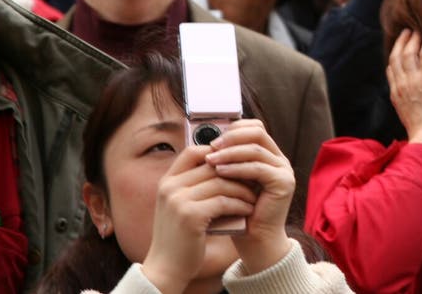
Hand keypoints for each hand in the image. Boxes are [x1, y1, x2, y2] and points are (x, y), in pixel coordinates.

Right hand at [141, 145, 257, 293]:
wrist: (166, 269)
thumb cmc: (180, 237)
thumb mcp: (181, 206)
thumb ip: (194, 186)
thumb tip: (224, 165)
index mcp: (167, 181)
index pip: (193, 152)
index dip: (217, 154)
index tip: (238, 164)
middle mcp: (170, 187)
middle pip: (212, 166)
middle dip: (236, 171)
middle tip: (255, 178)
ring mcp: (178, 200)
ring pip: (221, 183)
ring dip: (242, 189)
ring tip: (254, 196)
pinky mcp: (190, 216)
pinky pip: (224, 201)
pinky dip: (240, 204)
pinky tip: (249, 209)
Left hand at [206, 120, 294, 274]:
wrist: (254, 241)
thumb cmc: (238, 212)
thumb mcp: (231, 181)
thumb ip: (227, 161)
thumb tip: (205, 142)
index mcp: (269, 155)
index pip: (255, 128)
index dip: (234, 129)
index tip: (212, 139)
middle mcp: (279, 160)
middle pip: (257, 132)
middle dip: (231, 137)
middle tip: (211, 146)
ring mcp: (284, 170)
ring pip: (256, 149)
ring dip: (230, 152)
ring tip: (210, 160)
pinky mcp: (283, 183)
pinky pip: (258, 168)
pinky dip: (237, 168)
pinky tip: (220, 172)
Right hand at [387, 29, 421, 150]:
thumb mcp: (407, 117)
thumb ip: (406, 104)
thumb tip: (409, 101)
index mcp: (396, 94)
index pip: (391, 71)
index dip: (394, 59)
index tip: (398, 52)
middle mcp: (401, 84)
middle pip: (396, 58)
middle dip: (400, 43)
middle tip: (406, 33)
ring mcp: (413, 80)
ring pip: (408, 53)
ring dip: (412, 39)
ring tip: (416, 31)